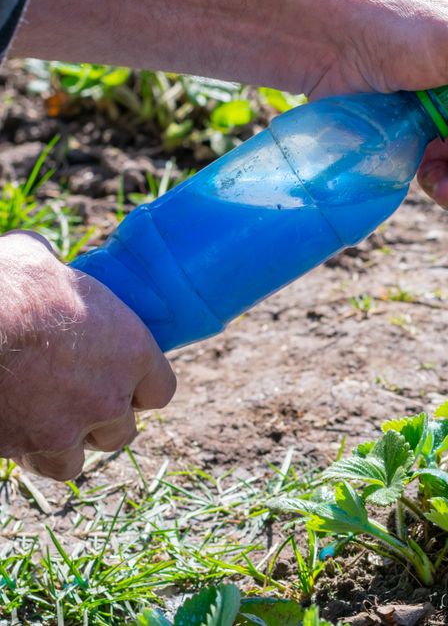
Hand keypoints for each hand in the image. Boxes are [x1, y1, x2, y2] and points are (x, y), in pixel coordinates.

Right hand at [0, 232, 175, 480]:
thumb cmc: (11, 283)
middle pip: (121, 432)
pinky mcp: (24, 447)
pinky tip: (12, 431)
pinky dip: (26, 452)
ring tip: (40, 423)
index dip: (140, 388)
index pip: (160, 390)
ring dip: (62, 445)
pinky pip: (35, 463)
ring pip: (76, 460)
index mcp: (131, 352)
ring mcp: (66, 428)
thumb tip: (39, 257)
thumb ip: (56, 271)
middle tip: (73, 402)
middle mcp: (109, 398)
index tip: (121, 380)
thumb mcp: (39, 259)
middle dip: (100, 422)